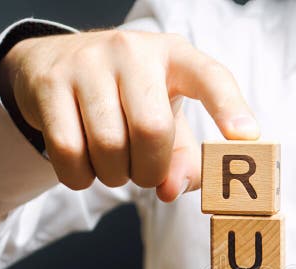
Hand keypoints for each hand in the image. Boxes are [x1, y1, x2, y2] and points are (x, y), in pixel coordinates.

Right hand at [0, 30, 258, 201]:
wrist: (58, 66)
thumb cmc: (131, 101)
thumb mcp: (168, 122)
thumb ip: (185, 161)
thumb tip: (170, 190)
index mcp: (176, 57)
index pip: (211, 77)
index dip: (230, 108)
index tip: (246, 138)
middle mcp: (133, 51)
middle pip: (152, 130)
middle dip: (150, 170)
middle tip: (145, 174)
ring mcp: (87, 62)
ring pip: (108, 145)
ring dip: (115, 176)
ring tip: (114, 167)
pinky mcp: (49, 82)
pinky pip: (68, 151)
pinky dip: (80, 177)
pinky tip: (85, 168)